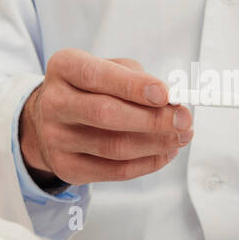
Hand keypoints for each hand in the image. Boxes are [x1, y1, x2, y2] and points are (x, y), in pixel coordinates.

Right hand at [19, 49, 191, 187]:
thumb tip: (169, 102)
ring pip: (114, 147)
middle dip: (152, 119)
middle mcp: (54, 102)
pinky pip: (115, 171)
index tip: (165, 94)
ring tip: (180, 137)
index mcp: (64, 67)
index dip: (132, 86)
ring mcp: (56, 137)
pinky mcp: (66, 166)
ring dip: (156, 144)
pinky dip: (147, 163)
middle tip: (184, 120)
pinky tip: (164, 153)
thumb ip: (136, 78)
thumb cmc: (90, 88)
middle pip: (105, 114)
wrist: (54, 117)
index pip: (96, 76)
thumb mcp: (108, 68)